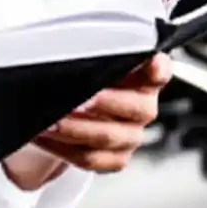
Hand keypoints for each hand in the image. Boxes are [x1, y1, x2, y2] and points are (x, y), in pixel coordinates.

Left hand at [32, 54, 172, 173]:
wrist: (76, 114)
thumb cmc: (86, 83)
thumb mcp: (91, 65)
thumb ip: (91, 58)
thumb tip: (66, 48)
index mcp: (144, 79)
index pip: (160, 72)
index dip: (158, 68)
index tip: (151, 63)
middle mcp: (143, 108)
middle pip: (134, 108)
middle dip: (101, 102)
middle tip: (76, 100)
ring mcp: (131, 136)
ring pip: (107, 137)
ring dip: (74, 130)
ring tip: (49, 122)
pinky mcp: (115, 159)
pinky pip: (91, 158)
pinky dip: (63, 149)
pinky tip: (46, 137)